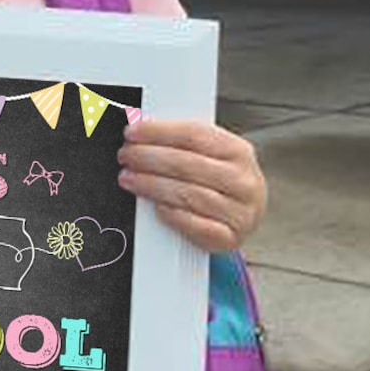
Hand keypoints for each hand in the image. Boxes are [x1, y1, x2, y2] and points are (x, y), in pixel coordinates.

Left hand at [116, 119, 266, 251]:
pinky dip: (172, 215)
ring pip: (188, 194)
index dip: (159, 132)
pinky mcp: (230, 238)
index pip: (194, 135)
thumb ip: (182, 144)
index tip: (132, 133)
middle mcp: (243, 181)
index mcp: (239, 151)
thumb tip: (142, 134)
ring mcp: (240, 211)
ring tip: (129, 179)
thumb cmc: (220, 182)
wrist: (244, 217)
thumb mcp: (211, 156)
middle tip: (125, 156)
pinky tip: (155, 207)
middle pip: (187, 164)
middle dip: (148, 158)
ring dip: (152, 185)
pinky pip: (196, 225)